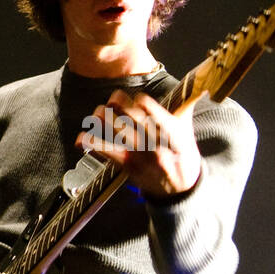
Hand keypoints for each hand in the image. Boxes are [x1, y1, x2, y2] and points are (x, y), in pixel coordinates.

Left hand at [77, 89, 202, 199]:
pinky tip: (82, 138)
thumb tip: (192, 85)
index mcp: (170, 128)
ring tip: (98, 113)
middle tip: (110, 102)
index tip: (132, 99)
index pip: (148, 106)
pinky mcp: (128, 165)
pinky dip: (91, 144)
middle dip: (116, 104)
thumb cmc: (182, 155)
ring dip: (102, 118)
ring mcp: (141, 153)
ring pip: (116, 129)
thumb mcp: (186, 130)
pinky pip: (106, 152)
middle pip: (130, 115)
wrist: (181, 188)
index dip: (137, 100)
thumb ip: (182, 108)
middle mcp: (155, 139)